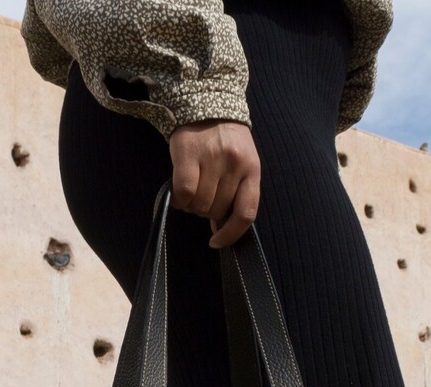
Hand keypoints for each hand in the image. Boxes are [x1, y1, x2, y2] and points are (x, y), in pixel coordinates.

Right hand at [168, 119, 260, 247]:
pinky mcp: (189, 153)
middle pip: (217, 210)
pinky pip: (184, 192)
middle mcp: (234, 164)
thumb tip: (219, 227)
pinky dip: (179, 200)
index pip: (246, 213)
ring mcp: (212, 157)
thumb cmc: (224, 139)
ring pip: (199, 204)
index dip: (231, 234)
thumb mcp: (240, 162)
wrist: (206, 100)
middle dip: (207, 211)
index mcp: (252, 169)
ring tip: (191, 190)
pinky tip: (179, 194)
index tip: (217, 242)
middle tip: (202, 196)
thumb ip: (235, 192)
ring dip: (191, 206)